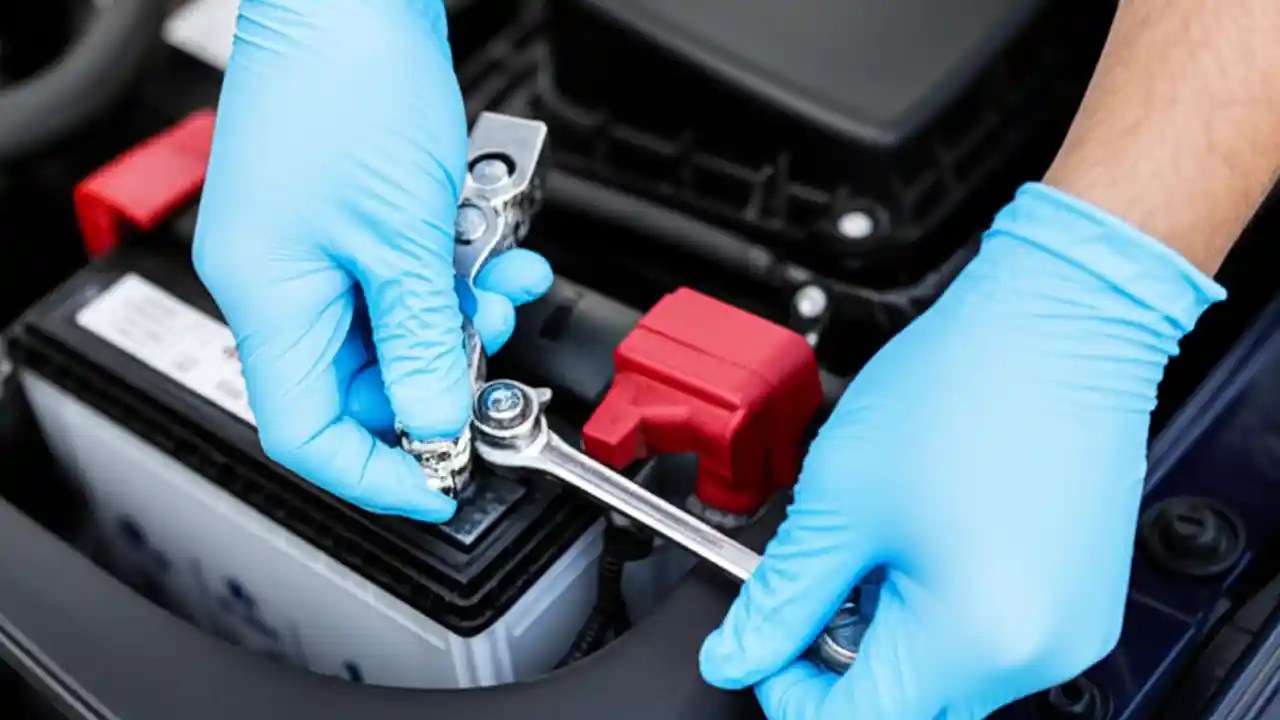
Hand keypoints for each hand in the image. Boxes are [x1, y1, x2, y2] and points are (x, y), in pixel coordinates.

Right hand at [193, 0, 550, 522]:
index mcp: (269, 297)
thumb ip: (420, 341)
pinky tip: (488, 248)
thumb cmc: (348, 84)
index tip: (440, 485)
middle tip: (487, 355)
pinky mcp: (348, 218)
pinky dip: (451, 274)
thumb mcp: (403, 235)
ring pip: (394, 329)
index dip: (378, 472)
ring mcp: (313, 249)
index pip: (309, 432)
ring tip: (499, 282)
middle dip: (438, 375)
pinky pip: (403, 277)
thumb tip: (434, 423)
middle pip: (363, 382)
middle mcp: (281, 280)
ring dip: (457, 317)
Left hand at [700, 184, 1224, 717]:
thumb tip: (738, 655)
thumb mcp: (840, 501)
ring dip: (890, 630)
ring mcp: (1070, 627)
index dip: (789, 692)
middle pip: (907, 705)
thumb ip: (780, 598)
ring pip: (948, 673)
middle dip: (840, 657)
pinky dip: (941, 610)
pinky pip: (993, 637)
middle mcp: (1038, 652)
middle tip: (815, 580)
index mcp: (977, 639)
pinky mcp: (1080, 598)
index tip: (764, 643)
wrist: (1060, 317)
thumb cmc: (965, 387)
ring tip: (876, 543)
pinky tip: (920, 542)